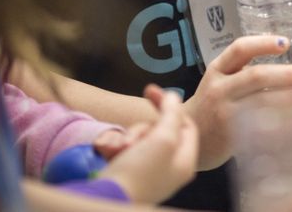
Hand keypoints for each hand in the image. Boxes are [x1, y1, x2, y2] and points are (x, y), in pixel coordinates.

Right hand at [96, 85, 197, 203]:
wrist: (105, 200)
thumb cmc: (139, 173)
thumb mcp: (163, 138)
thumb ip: (172, 114)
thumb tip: (174, 96)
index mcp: (185, 161)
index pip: (186, 123)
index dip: (170, 106)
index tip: (150, 91)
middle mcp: (169, 167)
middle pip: (159, 130)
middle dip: (142, 129)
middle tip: (131, 140)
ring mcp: (148, 172)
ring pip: (139, 138)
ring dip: (127, 139)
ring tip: (120, 151)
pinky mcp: (128, 174)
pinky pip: (124, 150)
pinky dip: (115, 148)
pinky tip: (109, 153)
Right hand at [185, 35, 291, 169]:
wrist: (189, 136)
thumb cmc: (212, 103)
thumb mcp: (221, 79)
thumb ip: (244, 69)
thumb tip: (286, 55)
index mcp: (218, 69)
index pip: (240, 49)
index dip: (264, 43)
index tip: (287, 43)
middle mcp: (219, 88)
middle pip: (256, 76)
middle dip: (286, 74)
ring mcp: (224, 112)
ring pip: (261, 101)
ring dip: (290, 97)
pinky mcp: (231, 135)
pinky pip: (260, 126)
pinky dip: (282, 122)